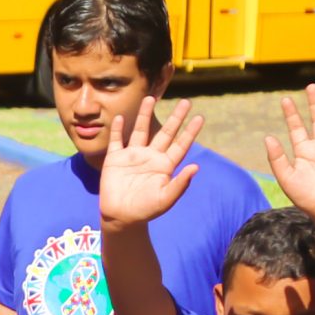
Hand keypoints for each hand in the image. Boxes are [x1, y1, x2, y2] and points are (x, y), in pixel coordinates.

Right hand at [97, 97, 203, 226]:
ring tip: (150, 98)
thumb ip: (180, 184)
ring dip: (144, 115)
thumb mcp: (166, 199)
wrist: (121, 217)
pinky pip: (117, 140)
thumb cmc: (146, 210)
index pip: (180, 145)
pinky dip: (117, 129)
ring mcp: (132, 156)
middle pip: (165, 133)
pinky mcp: (115, 159)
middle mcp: (151, 157)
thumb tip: (196, 167)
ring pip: (140, 131)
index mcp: (165, 166)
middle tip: (186, 102)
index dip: (190, 132)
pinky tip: (119, 117)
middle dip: (175, 118)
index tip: (199, 117)